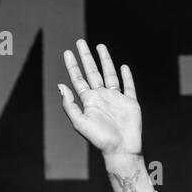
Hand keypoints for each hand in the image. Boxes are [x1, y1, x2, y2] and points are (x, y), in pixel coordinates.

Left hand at [58, 40, 141, 156]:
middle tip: (80, 42)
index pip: (78, 79)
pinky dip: (127, 76)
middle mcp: (102, 97)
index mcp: (89, 101)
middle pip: (93, 72)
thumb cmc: (100, 139)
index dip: (73, 65)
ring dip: (105, 61)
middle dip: (86, 57)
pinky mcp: (131, 103)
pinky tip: (123, 67)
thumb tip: (61, 86)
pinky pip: (129, 87)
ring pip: (110, 74)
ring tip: (100, 46)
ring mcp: (116, 99)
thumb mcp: (79, 122)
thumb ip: (69, 104)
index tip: (68, 52)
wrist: (121, 149)